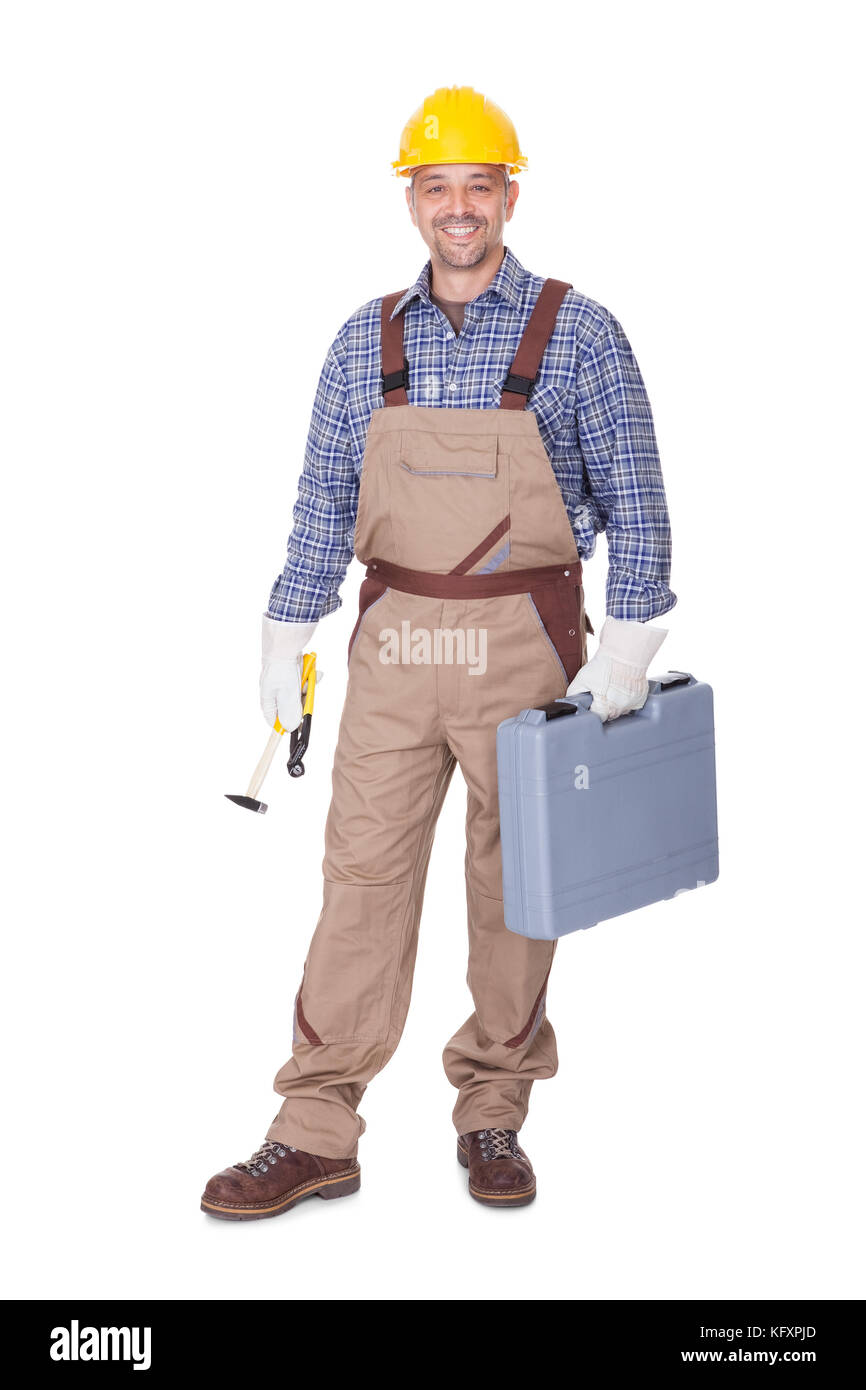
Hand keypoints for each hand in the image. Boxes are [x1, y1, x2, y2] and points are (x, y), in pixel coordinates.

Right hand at [260, 615, 317, 731]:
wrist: (285, 643)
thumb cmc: (283, 669)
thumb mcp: (289, 695)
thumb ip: (290, 712)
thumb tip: (291, 727)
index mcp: (268, 699)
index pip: (273, 719)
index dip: (285, 725)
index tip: (297, 728)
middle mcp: (272, 691)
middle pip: (288, 707)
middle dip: (301, 702)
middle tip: (308, 699)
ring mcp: (281, 681)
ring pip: (297, 693)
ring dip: (307, 689)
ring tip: (309, 681)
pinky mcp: (289, 673)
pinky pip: (301, 681)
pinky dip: (308, 679)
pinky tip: (313, 673)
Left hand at [567, 616, 667, 721]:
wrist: (625, 652)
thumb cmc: (605, 665)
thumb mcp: (582, 678)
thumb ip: (574, 693)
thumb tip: (570, 702)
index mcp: (605, 707)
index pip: (597, 717)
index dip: (593, 709)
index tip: (593, 702)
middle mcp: (620, 709)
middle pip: (610, 715)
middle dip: (605, 706)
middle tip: (603, 692)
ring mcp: (632, 704)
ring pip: (621, 710)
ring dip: (617, 703)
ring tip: (613, 688)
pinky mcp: (641, 698)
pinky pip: (632, 704)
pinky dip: (627, 698)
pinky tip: (623, 687)